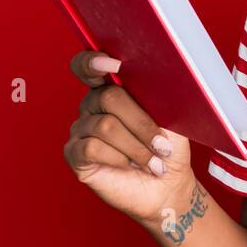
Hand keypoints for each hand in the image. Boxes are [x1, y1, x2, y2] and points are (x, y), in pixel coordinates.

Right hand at [64, 50, 193, 225]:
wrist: (168, 185)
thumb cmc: (169, 149)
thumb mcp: (171, 117)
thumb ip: (156, 94)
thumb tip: (158, 75)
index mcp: (114, 89)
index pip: (88, 65)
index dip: (93, 61)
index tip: (114, 65)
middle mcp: (92, 106)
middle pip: (108, 97)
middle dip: (141, 124)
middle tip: (162, 145)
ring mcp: (81, 129)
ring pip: (104, 126)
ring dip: (136, 147)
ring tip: (153, 162)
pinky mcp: (75, 154)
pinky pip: (91, 148)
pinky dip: (118, 158)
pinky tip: (129, 166)